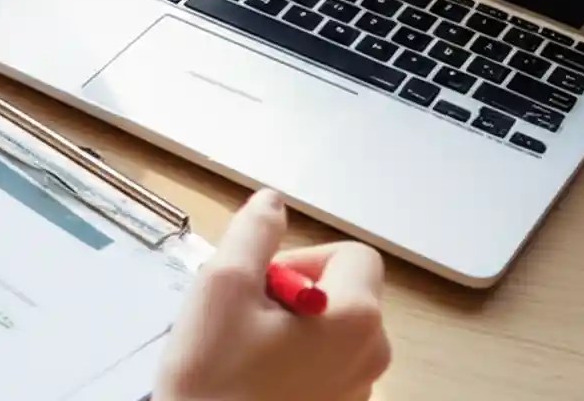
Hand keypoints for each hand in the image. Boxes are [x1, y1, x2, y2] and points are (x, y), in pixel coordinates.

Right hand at [152, 189, 390, 400]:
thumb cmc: (212, 381)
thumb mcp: (221, 287)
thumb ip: (254, 233)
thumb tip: (273, 202)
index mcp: (354, 319)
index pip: (354, 255)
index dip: (304, 257)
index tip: (262, 282)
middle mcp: (370, 359)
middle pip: (346, 295)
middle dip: (295, 293)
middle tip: (244, 317)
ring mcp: (355, 395)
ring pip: (332, 336)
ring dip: (293, 330)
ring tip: (242, 352)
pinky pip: (323, 373)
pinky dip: (292, 366)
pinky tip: (250, 382)